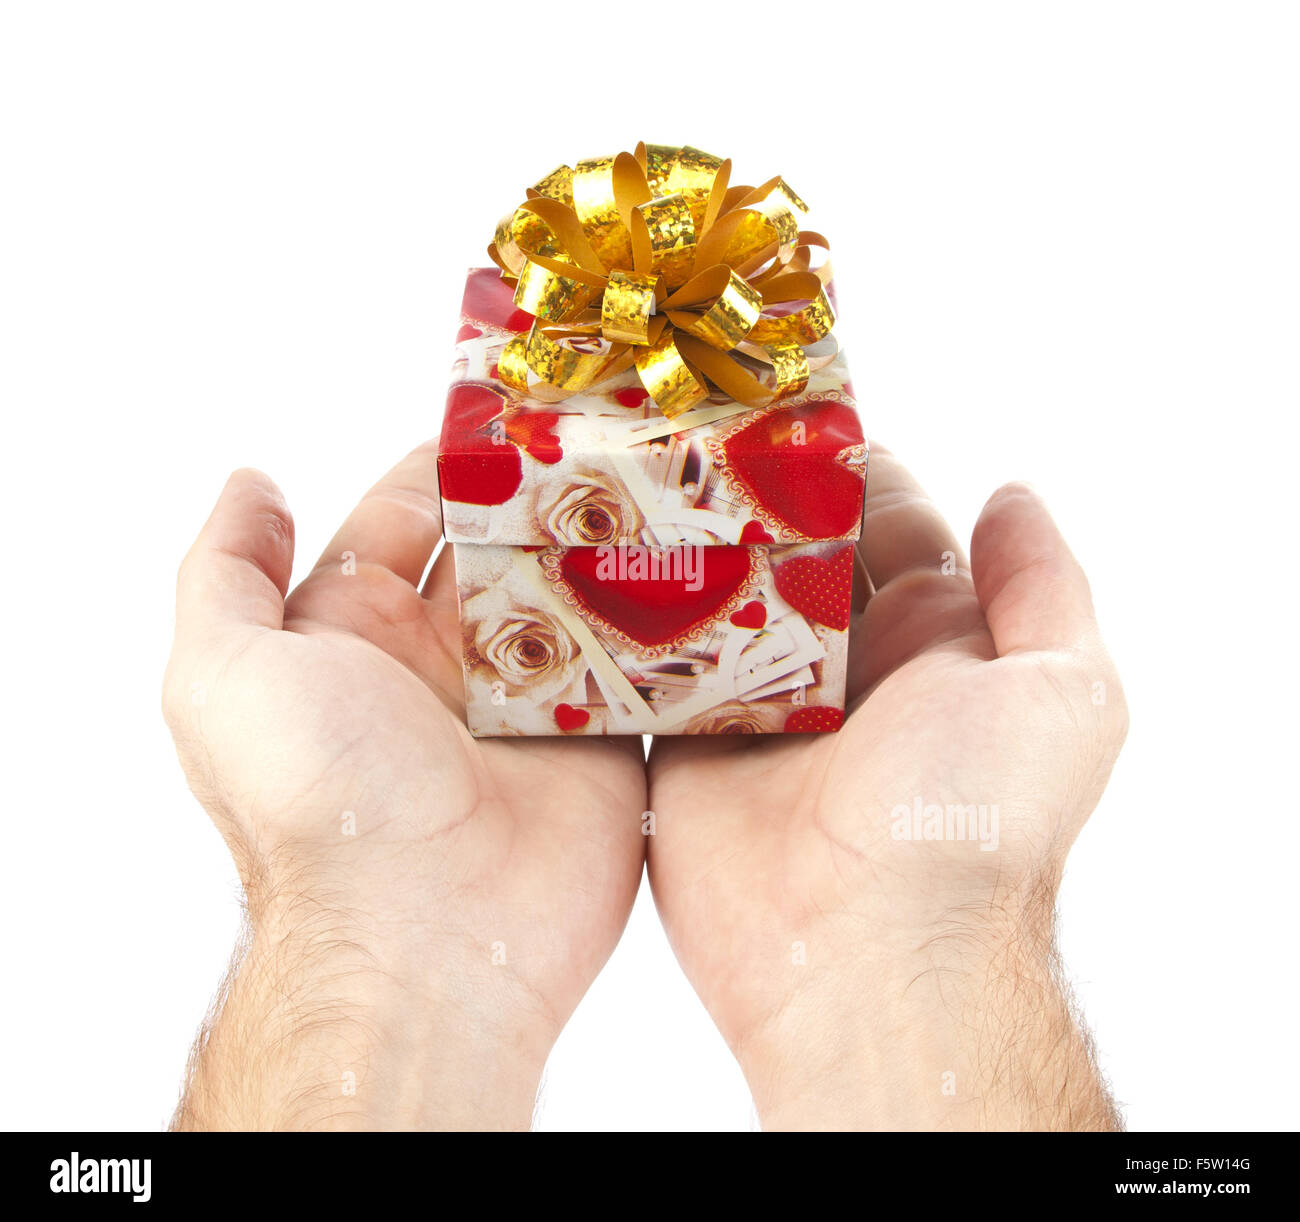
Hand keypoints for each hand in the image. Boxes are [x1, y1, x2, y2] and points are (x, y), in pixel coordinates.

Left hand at [163, 443, 645, 1129]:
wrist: (431, 934)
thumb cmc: (319, 799)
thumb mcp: (224, 673)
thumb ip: (226, 571)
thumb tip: (256, 483)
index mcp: (358, 635)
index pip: (405, 518)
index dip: (447, 462)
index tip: (507, 408)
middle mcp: (443, 664)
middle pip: (498, 550)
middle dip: (541, 494)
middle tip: (605, 429)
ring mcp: (526, 704)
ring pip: (573, 597)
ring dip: (607, 545)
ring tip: (664, 476)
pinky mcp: (598, 742)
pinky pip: (633, 663)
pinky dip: (658, 619)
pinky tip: (700, 561)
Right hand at [647, 445, 1127, 1129]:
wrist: (865, 955)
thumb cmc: (976, 821)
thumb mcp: (1060, 692)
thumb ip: (1042, 587)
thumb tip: (1012, 492)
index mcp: (931, 643)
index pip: (888, 524)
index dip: (848, 465)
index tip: (793, 406)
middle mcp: (843, 669)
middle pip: (793, 554)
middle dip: (756, 493)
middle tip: (693, 421)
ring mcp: (759, 709)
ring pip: (719, 602)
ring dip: (686, 546)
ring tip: (631, 466)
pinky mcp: (686, 751)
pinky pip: (654, 672)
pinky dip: (631, 624)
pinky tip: (593, 559)